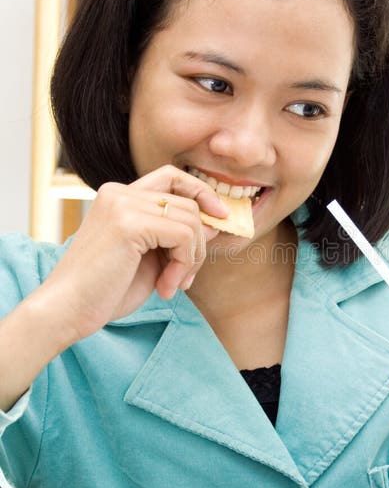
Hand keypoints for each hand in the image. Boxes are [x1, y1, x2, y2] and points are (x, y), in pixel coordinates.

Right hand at [38, 165, 227, 342]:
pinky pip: (182, 235)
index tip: (220, 216)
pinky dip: (183, 264)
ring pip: (190, 221)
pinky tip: (165, 287)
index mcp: (118, 196)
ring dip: (190, 260)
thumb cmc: (105, 291)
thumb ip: (177, 238)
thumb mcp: (151, 259)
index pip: (172, 177)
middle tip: (183, 279)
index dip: (200, 191)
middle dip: (197, 245)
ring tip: (171, 285)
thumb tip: (214, 223)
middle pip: (187, 203)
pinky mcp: (128, 223)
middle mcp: (119, 193)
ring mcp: (122, 205)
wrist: (68, 311)